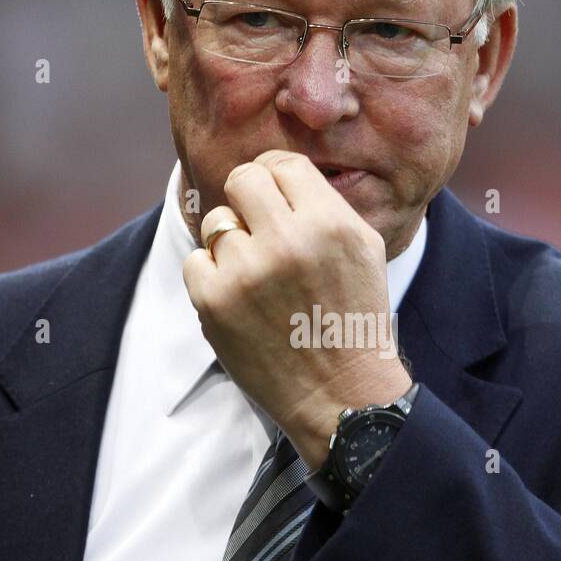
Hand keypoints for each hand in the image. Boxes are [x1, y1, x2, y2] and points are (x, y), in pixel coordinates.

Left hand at [182, 150, 411, 468]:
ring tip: (259, 279)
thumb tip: (275, 174)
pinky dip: (213, 278)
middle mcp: (287, 240)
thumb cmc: (353, 320)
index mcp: (329, 223)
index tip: (276, 202)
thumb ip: (324, 204)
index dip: (277, 181)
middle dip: (249, 200)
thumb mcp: (364, 249)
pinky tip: (241, 299)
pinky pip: (195, 261)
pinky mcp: (214, 302)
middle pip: (242, 179)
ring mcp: (246, 271)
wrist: (341, 395)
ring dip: (234, 245)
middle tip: (260, 230)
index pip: (282, 165)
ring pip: (217, 224)